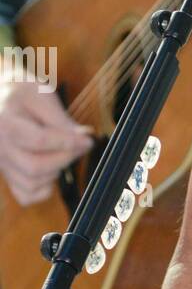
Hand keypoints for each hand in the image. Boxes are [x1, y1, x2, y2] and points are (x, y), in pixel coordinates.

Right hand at [0, 75, 91, 205]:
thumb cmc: (18, 92)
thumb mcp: (39, 93)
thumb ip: (60, 118)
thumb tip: (83, 137)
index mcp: (5, 122)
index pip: (38, 140)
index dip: (67, 142)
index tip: (86, 139)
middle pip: (34, 166)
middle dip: (65, 158)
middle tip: (79, 146)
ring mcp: (1, 163)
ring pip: (31, 183)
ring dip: (56, 172)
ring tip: (63, 153)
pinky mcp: (7, 174)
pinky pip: (26, 195)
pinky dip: (44, 189)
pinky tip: (52, 171)